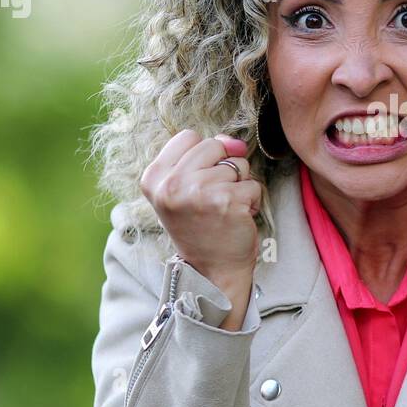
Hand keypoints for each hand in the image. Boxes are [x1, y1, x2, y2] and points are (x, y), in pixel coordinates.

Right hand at [140, 130, 260, 320]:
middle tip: (213, 198)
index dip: (204, 155)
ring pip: (237, 164)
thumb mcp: (186, 187)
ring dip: (239, 186)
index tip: (199, 181)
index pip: (189, 136)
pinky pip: (252, 184)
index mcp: (154, 177)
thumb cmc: (200, 226)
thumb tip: (235, 143)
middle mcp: (172, 183)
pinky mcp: (226, 201)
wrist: (211, 269)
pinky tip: (236, 218)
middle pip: (214, 145)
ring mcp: (198, 191)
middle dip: (223, 168)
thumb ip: (204, 156)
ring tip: (224, 209)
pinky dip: (251, 200)